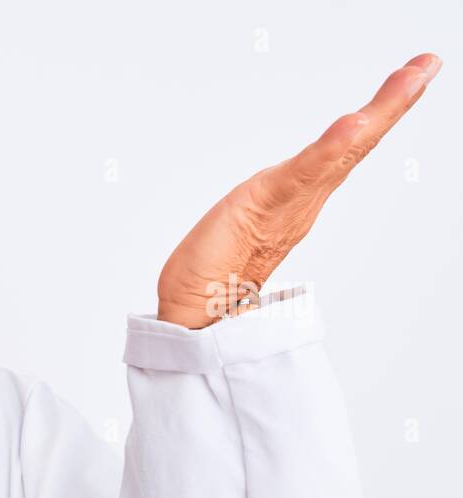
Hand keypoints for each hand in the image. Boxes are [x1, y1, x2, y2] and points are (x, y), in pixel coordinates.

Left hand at [157, 52, 441, 328]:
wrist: (190, 312)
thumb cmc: (213, 275)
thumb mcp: (246, 230)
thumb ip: (268, 217)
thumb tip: (277, 213)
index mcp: (301, 200)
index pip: (346, 149)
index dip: (379, 113)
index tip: (413, 74)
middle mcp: (304, 200)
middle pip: (357, 144)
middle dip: (394, 102)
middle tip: (429, 62)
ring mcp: (289, 204)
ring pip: (342, 152)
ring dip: (379, 111)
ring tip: (410, 78)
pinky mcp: (266, 209)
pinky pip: (303, 173)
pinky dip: (329, 149)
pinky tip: (353, 125)